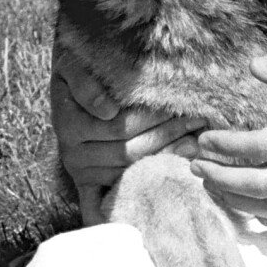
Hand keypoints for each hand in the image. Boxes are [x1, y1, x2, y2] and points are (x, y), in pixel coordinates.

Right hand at [51, 39, 205, 225]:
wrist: (68, 77)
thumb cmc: (77, 67)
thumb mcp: (72, 66)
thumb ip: (86, 85)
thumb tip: (107, 111)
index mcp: (69, 125)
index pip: (121, 127)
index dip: (155, 119)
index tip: (184, 108)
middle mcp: (73, 154)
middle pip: (130, 151)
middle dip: (168, 134)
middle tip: (198, 121)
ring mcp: (81, 171)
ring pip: (131, 169)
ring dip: (165, 155)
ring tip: (195, 142)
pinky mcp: (86, 184)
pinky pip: (106, 200)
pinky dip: (132, 195)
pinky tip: (163, 187)